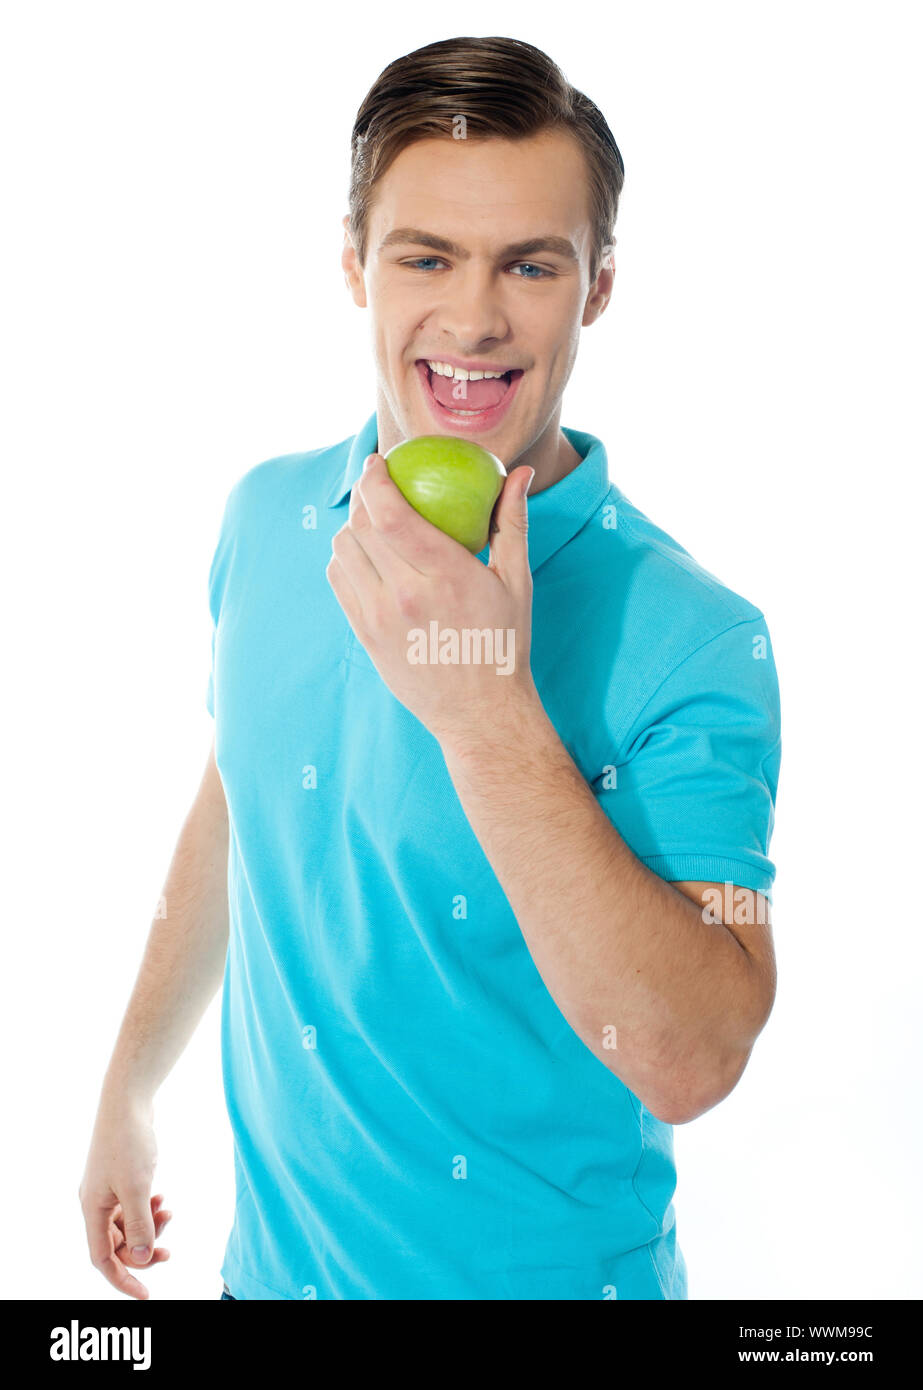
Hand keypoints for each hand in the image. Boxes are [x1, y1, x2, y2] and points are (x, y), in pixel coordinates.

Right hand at [79, 1099, 171, 1299]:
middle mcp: (96, 1202)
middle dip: (142, 1251)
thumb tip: (142, 1258)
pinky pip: (133, 1206)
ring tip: (169, 1214)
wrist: (128, 1100)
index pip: (103, 1259)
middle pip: (117, 1244)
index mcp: (92, 1209)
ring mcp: (107, 1189)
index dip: (122, 1279)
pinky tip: (164, 1201)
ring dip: (149, 1227)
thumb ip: (140, 1224)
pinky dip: (149, 1209)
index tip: (146, 1294)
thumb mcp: (138, 1186)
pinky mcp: (120, 1177)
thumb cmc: (128, 1141)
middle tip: (168, 1252)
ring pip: (127, 1224)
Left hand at [326, 454, 540, 750]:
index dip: (375, 481)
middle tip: (373, 484)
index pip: (391, 514)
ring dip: (352, 527)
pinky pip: (339, 582)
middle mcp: (405, 595)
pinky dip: (345, 560)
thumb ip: (513, 523)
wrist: (481, 713)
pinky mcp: (364, 637)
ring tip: (371, 521)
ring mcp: (378, 619)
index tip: (377, 462)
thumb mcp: (516, 583)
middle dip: (362, 496)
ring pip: (343, 552)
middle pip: (361, 527)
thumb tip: (519, 474)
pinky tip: (364, 555)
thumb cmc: (504, 644)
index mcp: (446, 576)